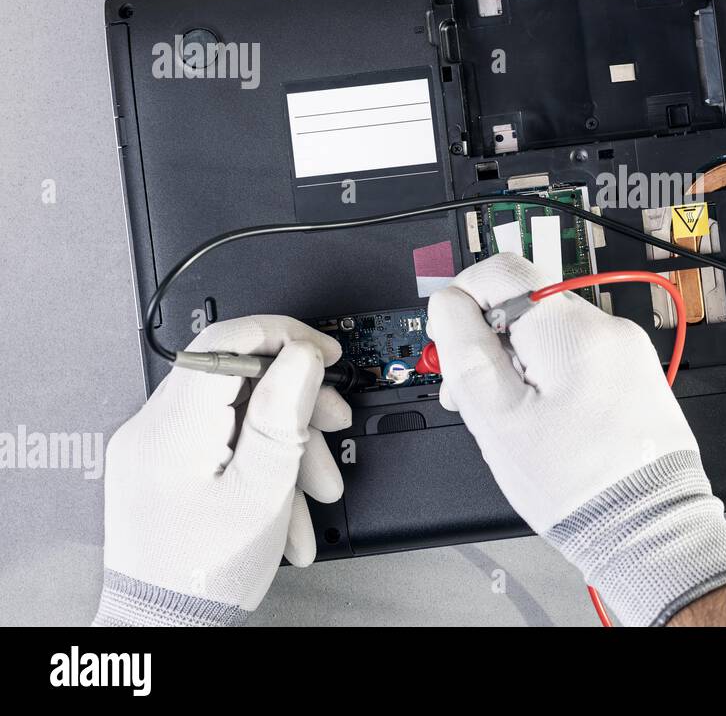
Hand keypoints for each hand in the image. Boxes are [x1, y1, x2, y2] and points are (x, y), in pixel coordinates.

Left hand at [94, 316, 350, 625]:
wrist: (163, 628)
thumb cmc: (203, 575)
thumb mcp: (261, 493)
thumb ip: (281, 417)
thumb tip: (300, 357)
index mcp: (174, 428)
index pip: (226, 340)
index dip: (285, 335)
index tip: (323, 352)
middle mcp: (153, 429)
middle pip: (239, 380)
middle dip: (297, 404)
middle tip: (332, 424)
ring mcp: (155, 449)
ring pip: (237, 415)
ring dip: (286, 445)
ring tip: (316, 487)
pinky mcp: (162, 468)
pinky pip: (221, 444)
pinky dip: (260, 466)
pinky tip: (285, 504)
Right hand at [428, 253, 725, 625]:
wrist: (646, 527)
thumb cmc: (575, 484)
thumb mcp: (498, 419)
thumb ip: (465, 350)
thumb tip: (448, 301)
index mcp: (571, 331)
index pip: (501, 270)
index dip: (463, 300)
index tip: (455, 344)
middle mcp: (607, 329)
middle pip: (524, 304)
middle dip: (490, 344)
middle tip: (477, 399)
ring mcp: (626, 351)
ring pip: (548, 333)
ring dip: (519, 365)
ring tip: (517, 420)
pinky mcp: (633, 373)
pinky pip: (577, 356)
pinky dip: (551, 379)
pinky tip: (547, 422)